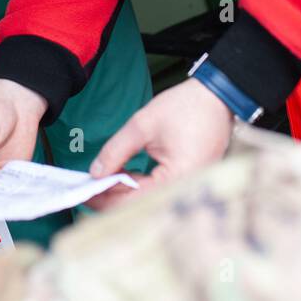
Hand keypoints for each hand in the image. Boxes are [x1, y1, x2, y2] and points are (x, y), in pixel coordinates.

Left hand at [86, 78, 232, 208]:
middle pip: (142, 204)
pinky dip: (140, 186)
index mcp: (178, 179)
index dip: (105, 198)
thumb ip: (116, 151)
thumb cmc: (185, 106)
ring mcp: (191, 188)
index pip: (134, 200)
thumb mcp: (142, 125)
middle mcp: (187, 190)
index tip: (83, 192)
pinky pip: (160, 191)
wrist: (217, 95)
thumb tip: (95, 174)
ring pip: (150, 199)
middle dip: (112, 198)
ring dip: (124, 193)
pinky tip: (121, 178)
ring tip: (100, 182)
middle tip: (87, 189)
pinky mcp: (190, 181)